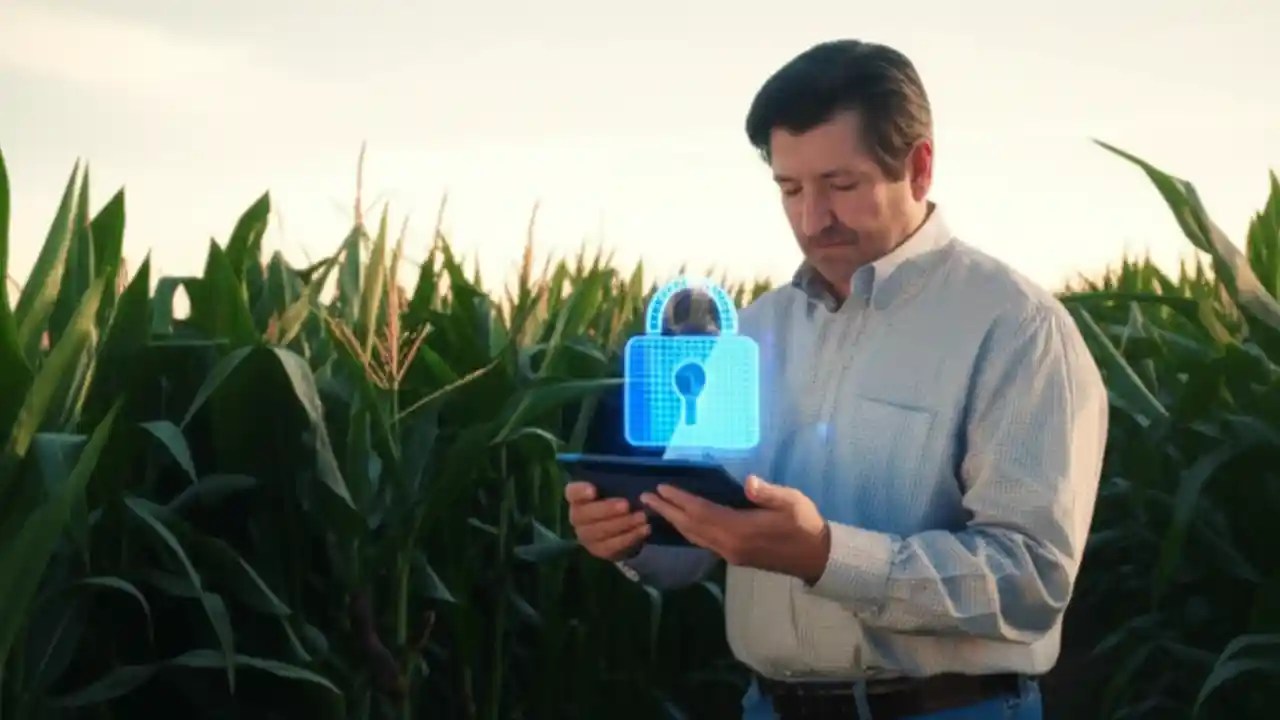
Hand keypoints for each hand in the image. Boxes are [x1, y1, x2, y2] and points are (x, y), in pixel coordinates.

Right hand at [564, 481, 650, 560]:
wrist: (624, 527)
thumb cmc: (617, 500)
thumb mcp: (616, 487)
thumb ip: (616, 481)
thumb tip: (627, 471)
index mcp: (578, 497)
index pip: (572, 492)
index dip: (580, 492)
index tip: (593, 490)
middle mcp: (576, 517)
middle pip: (584, 515)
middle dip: (606, 510)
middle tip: (626, 505)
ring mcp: (586, 536)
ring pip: (599, 532)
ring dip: (622, 524)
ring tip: (641, 517)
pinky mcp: (599, 550)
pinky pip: (612, 546)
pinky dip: (630, 537)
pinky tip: (644, 529)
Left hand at [640, 474, 830, 583]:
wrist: (817, 557)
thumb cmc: (805, 524)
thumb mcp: (791, 502)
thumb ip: (768, 493)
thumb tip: (749, 482)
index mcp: (740, 530)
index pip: (701, 513)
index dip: (680, 500)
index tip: (661, 488)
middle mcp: (729, 545)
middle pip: (691, 527)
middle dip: (667, 512)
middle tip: (645, 498)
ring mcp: (730, 554)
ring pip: (695, 537)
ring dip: (674, 522)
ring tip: (656, 509)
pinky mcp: (734, 557)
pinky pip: (703, 542)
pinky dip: (688, 530)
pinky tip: (682, 523)